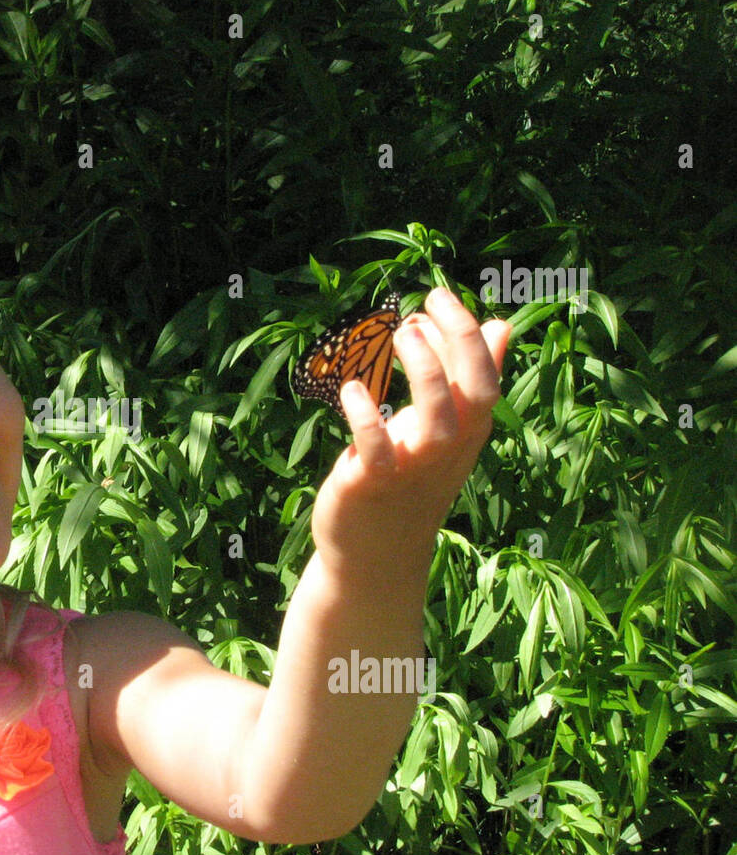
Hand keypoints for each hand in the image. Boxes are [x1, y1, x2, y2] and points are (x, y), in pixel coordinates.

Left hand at [309, 286, 511, 586]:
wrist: (375, 555)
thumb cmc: (409, 481)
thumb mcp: (444, 431)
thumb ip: (469, 380)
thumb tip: (502, 325)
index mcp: (467, 430)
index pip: (486, 375)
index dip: (466, 332)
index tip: (435, 298)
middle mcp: (448, 449)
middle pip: (473, 392)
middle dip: (456, 342)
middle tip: (421, 308)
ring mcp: (412, 468)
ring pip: (436, 418)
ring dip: (424, 372)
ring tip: (400, 333)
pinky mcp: (371, 484)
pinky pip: (375, 450)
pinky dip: (365, 418)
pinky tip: (353, 390)